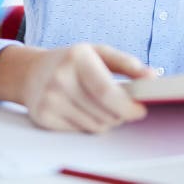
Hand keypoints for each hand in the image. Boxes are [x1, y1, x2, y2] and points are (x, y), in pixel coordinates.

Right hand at [0, 43, 155, 132]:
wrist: (30, 72)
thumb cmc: (72, 60)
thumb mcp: (98, 51)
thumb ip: (127, 63)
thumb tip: (153, 77)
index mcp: (77, 58)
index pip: (106, 92)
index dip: (127, 106)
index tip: (141, 111)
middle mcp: (60, 79)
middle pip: (104, 112)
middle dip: (120, 114)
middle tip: (122, 106)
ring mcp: (49, 99)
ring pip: (95, 126)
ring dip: (106, 120)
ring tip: (99, 105)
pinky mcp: (43, 117)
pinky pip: (80, 131)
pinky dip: (88, 124)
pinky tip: (81, 109)